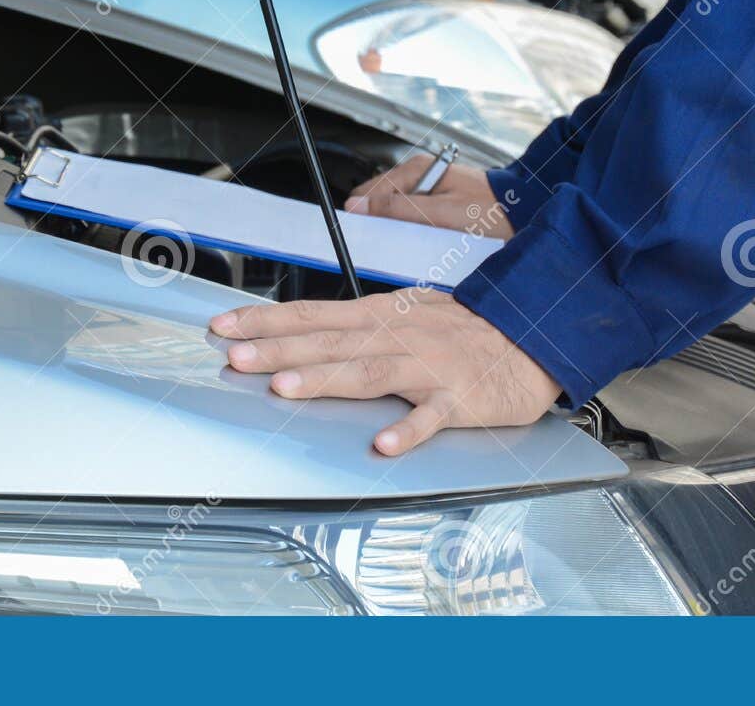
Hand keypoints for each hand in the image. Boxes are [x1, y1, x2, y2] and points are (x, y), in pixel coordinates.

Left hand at [211, 289, 559, 454]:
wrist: (530, 336)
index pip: (312, 314)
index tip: (224, 327)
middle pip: (328, 341)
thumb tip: (302, 333)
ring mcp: (426, 367)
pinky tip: (383, 443)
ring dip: (323, 379)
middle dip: (277, 350)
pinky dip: (407, 429)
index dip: (265, 321)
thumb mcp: (404, 312)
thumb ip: (355, 325)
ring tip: (284, 389)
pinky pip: (429, 416)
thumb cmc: (463, 329)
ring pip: (367, 372)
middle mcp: (396, 336)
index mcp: (380, 315)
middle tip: (235, 357)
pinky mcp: (457, 398)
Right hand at [346, 156, 512, 236]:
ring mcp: (428, 185)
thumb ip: (398, 209)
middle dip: (381, 222)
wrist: (523, 212)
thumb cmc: (489, 211)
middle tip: (396, 243)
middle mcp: (419, 172)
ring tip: (418, 241)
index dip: (363, 216)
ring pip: (395, 210)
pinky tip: (428, 237)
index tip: (364, 238)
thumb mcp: (440, 213)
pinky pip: (412, 214)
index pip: (367, 192)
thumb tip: (357, 206)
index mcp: (416, 168)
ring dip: (399, 228)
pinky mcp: (436, 198)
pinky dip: (413, 228)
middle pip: (380, 201)